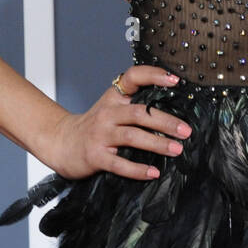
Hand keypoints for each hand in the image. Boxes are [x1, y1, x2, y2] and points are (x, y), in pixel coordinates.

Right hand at [40, 64, 191, 180]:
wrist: (60, 143)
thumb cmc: (94, 126)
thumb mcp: (112, 107)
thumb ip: (135, 105)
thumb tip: (174, 112)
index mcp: (114, 97)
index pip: (134, 77)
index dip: (154, 75)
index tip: (175, 81)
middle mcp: (108, 113)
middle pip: (140, 113)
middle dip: (166, 122)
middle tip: (186, 131)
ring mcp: (100, 134)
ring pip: (133, 137)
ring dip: (157, 144)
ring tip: (177, 150)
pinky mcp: (95, 155)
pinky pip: (119, 163)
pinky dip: (137, 169)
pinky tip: (153, 172)